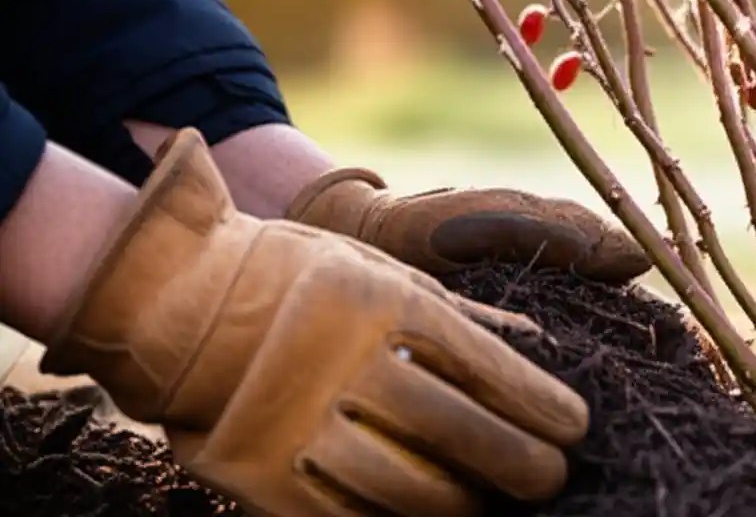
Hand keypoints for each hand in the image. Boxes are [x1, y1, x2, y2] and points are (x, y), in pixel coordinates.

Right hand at [38, 129, 588, 516]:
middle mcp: (344, 365)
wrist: (173, 301)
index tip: (574, 426)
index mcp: (380, 306)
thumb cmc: (293, 277)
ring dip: (466, 504)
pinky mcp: (261, 477)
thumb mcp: (376, 271)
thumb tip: (536, 350)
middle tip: (551, 475)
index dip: (539, 404)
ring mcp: (298, 425)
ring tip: (493, 504)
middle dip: (521, 463)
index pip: (484, 367)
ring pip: (409, 490)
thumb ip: (455, 313)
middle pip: (458, 434)